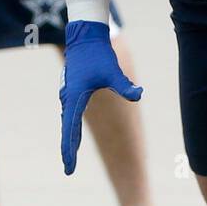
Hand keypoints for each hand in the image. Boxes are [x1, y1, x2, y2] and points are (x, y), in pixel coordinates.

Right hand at [60, 21, 142, 175]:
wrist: (86, 36)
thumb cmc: (99, 54)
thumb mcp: (113, 71)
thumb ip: (125, 85)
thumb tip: (139, 94)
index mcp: (74, 98)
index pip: (70, 131)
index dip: (70, 151)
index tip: (68, 168)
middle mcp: (68, 98)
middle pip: (67, 129)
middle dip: (68, 149)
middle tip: (69, 169)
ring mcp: (68, 94)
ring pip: (67, 121)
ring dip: (69, 138)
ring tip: (70, 156)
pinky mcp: (71, 89)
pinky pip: (69, 114)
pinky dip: (70, 127)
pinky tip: (73, 134)